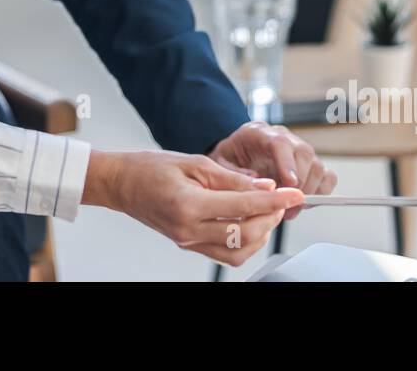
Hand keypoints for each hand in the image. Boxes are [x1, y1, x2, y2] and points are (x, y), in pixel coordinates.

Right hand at [83, 150, 303, 266]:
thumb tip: (265, 187)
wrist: (122, 184)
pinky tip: (249, 223)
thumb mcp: (195, 162)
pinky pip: (225, 254)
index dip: (275, 201)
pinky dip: (244, 242)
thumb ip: (233, 178)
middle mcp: (189, 229)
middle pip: (245, 236)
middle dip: (271, 219)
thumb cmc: (151, 168)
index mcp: (189, 204)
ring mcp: (188, 242)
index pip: (244, 207)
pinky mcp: (188, 245)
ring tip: (266, 212)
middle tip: (282, 200)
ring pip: (238, 253)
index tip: (294, 193)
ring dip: (260, 235)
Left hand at [210, 122, 337, 219]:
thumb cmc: (226, 160)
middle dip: (299, 183)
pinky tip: (301, 202)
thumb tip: (258, 184)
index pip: (280, 142)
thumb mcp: (219, 166)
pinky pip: (327, 176)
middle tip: (285, 205)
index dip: (287, 163)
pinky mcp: (308, 164)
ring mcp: (297, 150)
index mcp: (257, 133)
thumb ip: (235, 174)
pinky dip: (320, 192)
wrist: (232, 156)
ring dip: (308, 192)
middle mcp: (282, 137)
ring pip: (317, 165)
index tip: (289, 183)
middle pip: (304, 153)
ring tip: (289, 208)